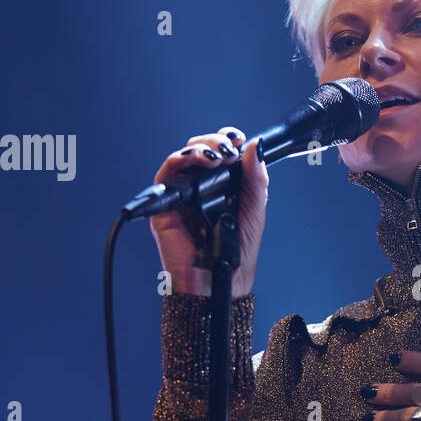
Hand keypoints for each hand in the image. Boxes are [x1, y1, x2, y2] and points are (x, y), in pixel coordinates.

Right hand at [148, 126, 269, 298]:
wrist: (221, 281)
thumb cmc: (237, 254)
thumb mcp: (254, 211)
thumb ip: (256, 180)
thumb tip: (254, 148)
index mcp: (222, 188)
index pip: (220, 153)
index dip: (227, 140)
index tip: (239, 139)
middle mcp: (200, 189)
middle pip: (200, 150)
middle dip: (214, 141)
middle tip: (229, 149)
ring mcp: (181, 196)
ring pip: (183, 157)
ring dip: (200, 148)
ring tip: (217, 156)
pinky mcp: (165, 207)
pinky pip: (166, 175)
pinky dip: (179, 160)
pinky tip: (197, 160)